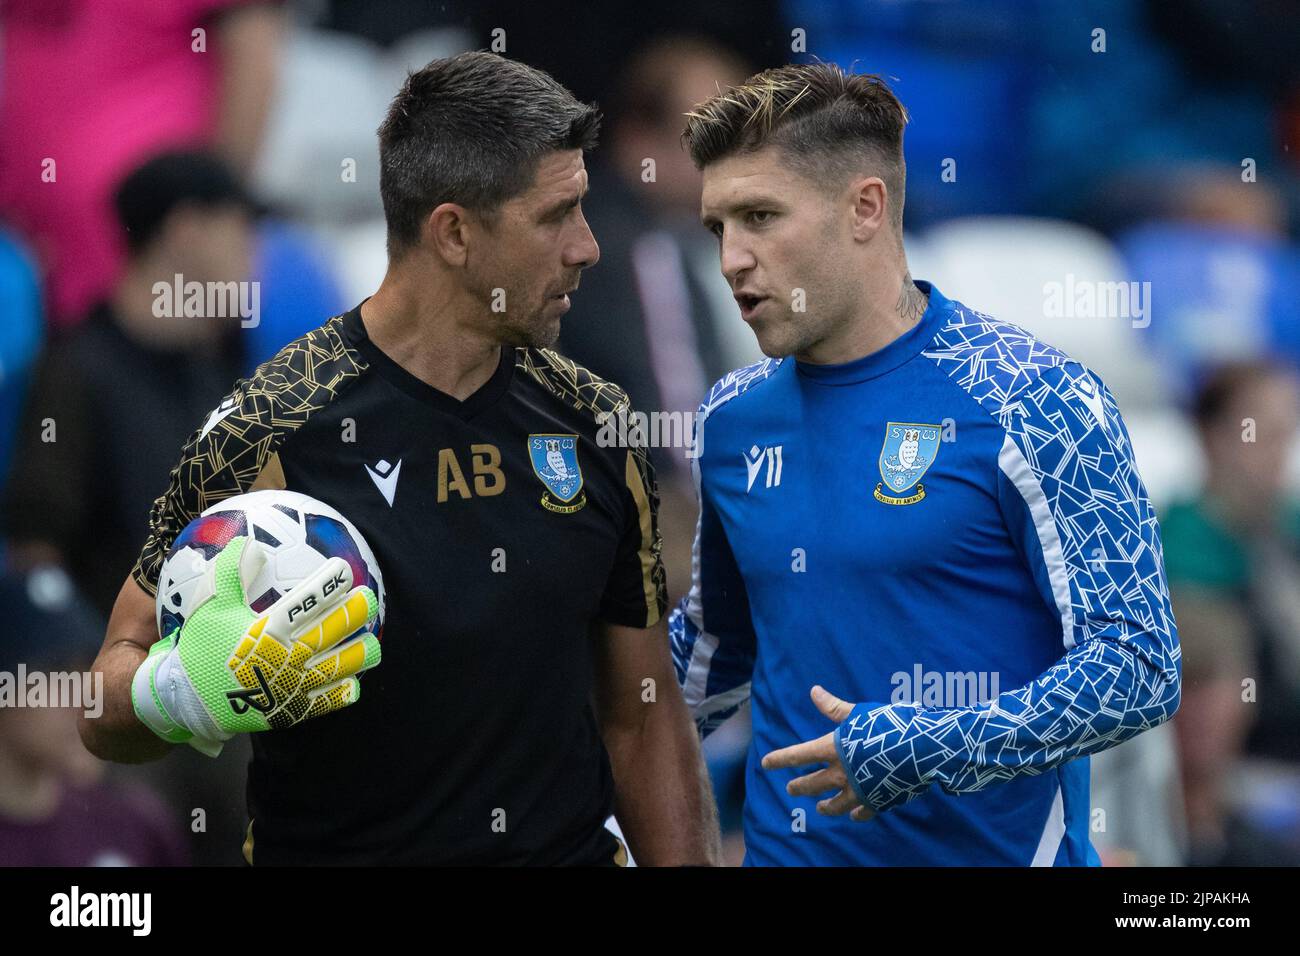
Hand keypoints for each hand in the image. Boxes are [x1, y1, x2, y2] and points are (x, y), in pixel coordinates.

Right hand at [132, 535, 380, 755]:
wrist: (186, 701)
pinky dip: (342, 692)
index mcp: (268, 630)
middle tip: (371, 599)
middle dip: (355, 614)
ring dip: (360, 654)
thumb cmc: (200, 649)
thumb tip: (248, 543)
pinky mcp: (291, 710)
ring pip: (338, 667)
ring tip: (374, 643)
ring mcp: (292, 686)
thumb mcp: (209, 608)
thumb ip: (229, 575)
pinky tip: (355, 684)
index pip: (306, 602)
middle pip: (331, 631)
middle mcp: (286, 656)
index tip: (345, 570)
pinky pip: (325, 701)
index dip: (328, 585)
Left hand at [760, 685, 874, 821]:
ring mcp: (859, 791)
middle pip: (813, 784)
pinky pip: (863, 812)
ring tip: (819, 808)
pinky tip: (855, 816)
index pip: (798, 755)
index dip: (780, 759)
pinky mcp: (878, 801)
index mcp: (833, 749)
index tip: (766, 763)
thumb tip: (813, 691)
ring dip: (825, 807)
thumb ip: (834, 707)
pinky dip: (858, 814)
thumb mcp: (858, 712)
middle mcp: (841, 773)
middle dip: (799, 787)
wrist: (919, 750)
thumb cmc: (887, 725)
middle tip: (790, 789)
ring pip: (836, 805)